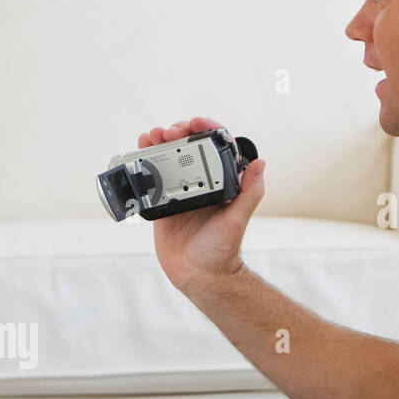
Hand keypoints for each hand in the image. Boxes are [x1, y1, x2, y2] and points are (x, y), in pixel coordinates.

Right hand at [140, 116, 265, 302]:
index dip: (206, 128)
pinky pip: (151, 179)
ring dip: (158, 143)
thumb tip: (260, 163)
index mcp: (221, 182)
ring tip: (150, 136)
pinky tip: (138, 152)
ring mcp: (179, 192)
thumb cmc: (222, 250)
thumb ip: (249, 193)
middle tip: (168, 132)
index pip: (215, 146)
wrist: (199, 276)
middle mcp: (201, 183)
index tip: (196, 122)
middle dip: (177, 133)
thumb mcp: (237, 220)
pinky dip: (143, 163)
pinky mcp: (162, 204)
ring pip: (168, 159)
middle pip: (188, 148)